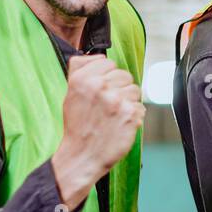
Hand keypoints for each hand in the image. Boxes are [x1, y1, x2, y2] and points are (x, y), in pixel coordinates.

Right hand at [51, 54, 145, 208]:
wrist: (81, 155)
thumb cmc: (77, 126)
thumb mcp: (70, 93)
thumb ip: (81, 71)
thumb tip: (97, 56)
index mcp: (82, 79)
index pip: (108, 63)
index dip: (107, 76)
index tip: (102, 89)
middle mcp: (99, 86)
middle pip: (124, 75)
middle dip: (119, 89)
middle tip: (108, 106)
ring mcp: (116, 100)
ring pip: (135, 90)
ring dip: (128, 102)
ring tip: (114, 115)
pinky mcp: (130, 114)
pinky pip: (140, 107)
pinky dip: (134, 116)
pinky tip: (120, 124)